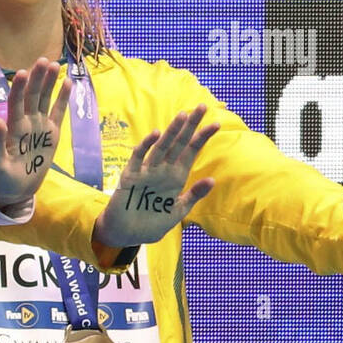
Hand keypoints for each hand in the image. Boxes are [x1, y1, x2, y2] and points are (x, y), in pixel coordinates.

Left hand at [0, 58, 71, 208]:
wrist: (16, 189)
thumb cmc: (2, 177)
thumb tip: (0, 122)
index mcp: (11, 128)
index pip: (15, 103)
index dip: (19, 88)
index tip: (23, 73)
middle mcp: (25, 122)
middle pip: (32, 96)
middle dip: (37, 79)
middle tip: (43, 61)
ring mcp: (39, 126)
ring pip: (45, 100)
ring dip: (49, 82)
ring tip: (55, 64)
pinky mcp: (52, 133)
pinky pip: (58, 112)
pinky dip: (63, 98)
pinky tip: (68, 82)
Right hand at [93, 105, 218, 247]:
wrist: (126, 235)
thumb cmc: (151, 224)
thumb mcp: (177, 211)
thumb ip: (193, 196)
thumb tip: (212, 180)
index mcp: (176, 178)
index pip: (191, 152)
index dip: (202, 138)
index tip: (216, 124)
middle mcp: (163, 171)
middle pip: (178, 143)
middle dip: (190, 126)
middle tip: (201, 107)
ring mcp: (147, 172)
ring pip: (161, 147)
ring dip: (172, 131)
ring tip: (183, 115)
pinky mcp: (130, 176)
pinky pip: (138, 158)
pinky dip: (145, 146)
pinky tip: (155, 135)